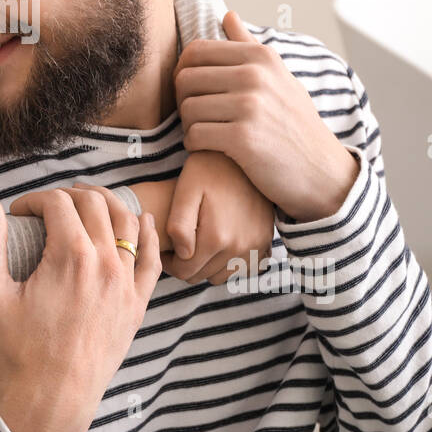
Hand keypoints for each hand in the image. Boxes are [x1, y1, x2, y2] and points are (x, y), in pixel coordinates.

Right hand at [0, 184, 160, 431]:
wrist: (52, 400)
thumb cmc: (18, 351)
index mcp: (70, 257)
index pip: (57, 202)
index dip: (33, 199)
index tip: (19, 213)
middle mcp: (105, 263)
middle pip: (94, 203)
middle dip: (68, 194)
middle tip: (48, 206)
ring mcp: (126, 284)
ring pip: (127, 221)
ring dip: (107, 203)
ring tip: (87, 202)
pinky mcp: (136, 305)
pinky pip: (152, 259)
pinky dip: (148, 234)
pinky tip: (142, 222)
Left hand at [162, 150, 273, 284]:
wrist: (244, 155)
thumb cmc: (209, 169)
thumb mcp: (186, 189)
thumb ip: (179, 224)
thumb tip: (183, 254)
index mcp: (217, 237)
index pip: (185, 271)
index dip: (170, 263)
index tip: (165, 249)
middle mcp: (239, 247)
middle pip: (202, 275)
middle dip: (186, 264)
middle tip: (178, 245)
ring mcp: (255, 246)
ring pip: (221, 275)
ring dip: (207, 265)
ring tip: (197, 242)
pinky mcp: (265, 242)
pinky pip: (242, 268)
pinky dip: (228, 262)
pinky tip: (218, 242)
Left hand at [174, 11, 359, 221]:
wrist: (321, 171)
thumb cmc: (294, 123)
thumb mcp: (279, 76)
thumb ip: (248, 45)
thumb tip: (228, 15)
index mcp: (260, 56)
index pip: (195, 51)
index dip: (183, 72)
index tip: (192, 92)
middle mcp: (256, 76)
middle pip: (185, 79)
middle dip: (182, 100)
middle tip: (196, 117)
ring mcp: (250, 106)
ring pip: (187, 109)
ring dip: (188, 126)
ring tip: (204, 133)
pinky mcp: (243, 139)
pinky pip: (194, 136)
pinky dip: (193, 145)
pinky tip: (208, 149)